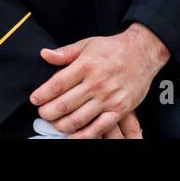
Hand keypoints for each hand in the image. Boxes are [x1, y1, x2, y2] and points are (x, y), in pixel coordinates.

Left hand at [31, 23, 168, 137]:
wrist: (144, 51)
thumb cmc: (114, 48)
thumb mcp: (87, 44)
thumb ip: (65, 52)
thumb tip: (44, 55)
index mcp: (86, 65)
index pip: (56, 85)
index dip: (41, 95)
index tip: (35, 99)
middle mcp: (96, 83)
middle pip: (63, 106)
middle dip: (47, 113)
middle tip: (43, 113)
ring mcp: (109, 98)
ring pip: (77, 120)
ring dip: (60, 125)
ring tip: (55, 123)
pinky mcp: (120, 109)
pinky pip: (98, 128)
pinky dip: (82, 136)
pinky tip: (73, 135)